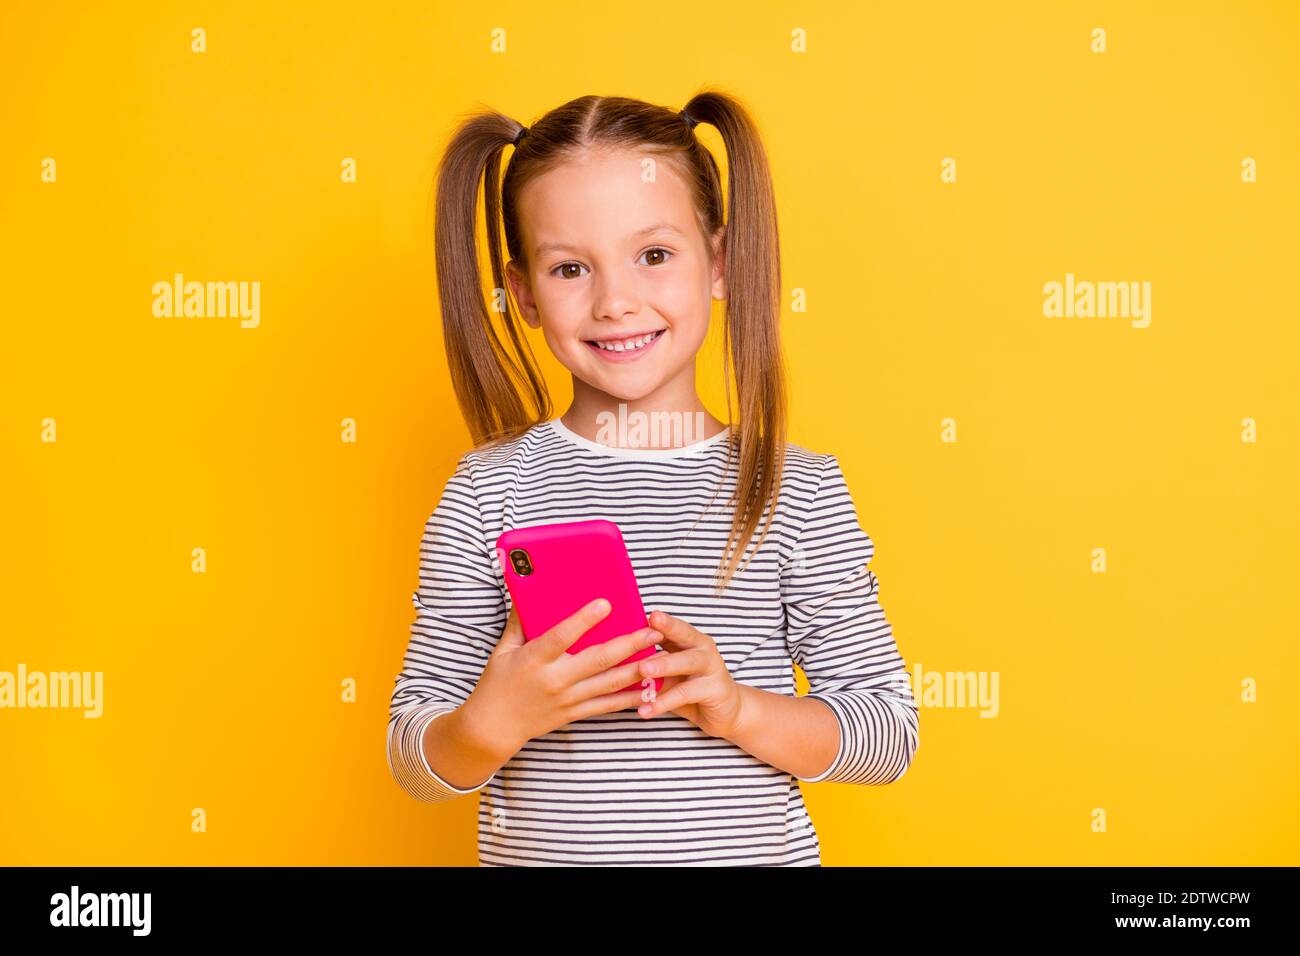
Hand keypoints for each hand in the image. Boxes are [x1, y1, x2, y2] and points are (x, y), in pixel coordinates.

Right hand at [461, 599, 663, 757]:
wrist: (493, 727)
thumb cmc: (497, 683)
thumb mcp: (503, 649)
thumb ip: (520, 621)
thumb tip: (527, 589)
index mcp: (535, 659)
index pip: (562, 636)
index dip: (584, 620)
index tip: (606, 603)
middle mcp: (555, 680)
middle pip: (597, 660)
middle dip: (629, 644)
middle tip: (653, 630)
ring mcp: (568, 699)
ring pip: (609, 683)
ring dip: (638, 668)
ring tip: (661, 654)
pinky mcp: (575, 713)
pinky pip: (608, 705)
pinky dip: (631, 697)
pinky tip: (650, 688)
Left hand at [635, 609, 746, 739]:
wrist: (726, 712)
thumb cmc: (692, 687)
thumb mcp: (672, 673)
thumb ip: (654, 662)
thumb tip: (619, 657)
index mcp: (692, 640)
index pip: (675, 626)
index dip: (663, 620)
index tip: (649, 614)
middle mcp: (704, 649)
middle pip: (685, 637)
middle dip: (665, 633)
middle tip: (643, 635)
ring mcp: (712, 668)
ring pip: (686, 664)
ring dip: (664, 667)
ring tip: (643, 672)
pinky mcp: (716, 690)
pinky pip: (685, 694)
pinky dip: (664, 702)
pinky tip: (646, 709)